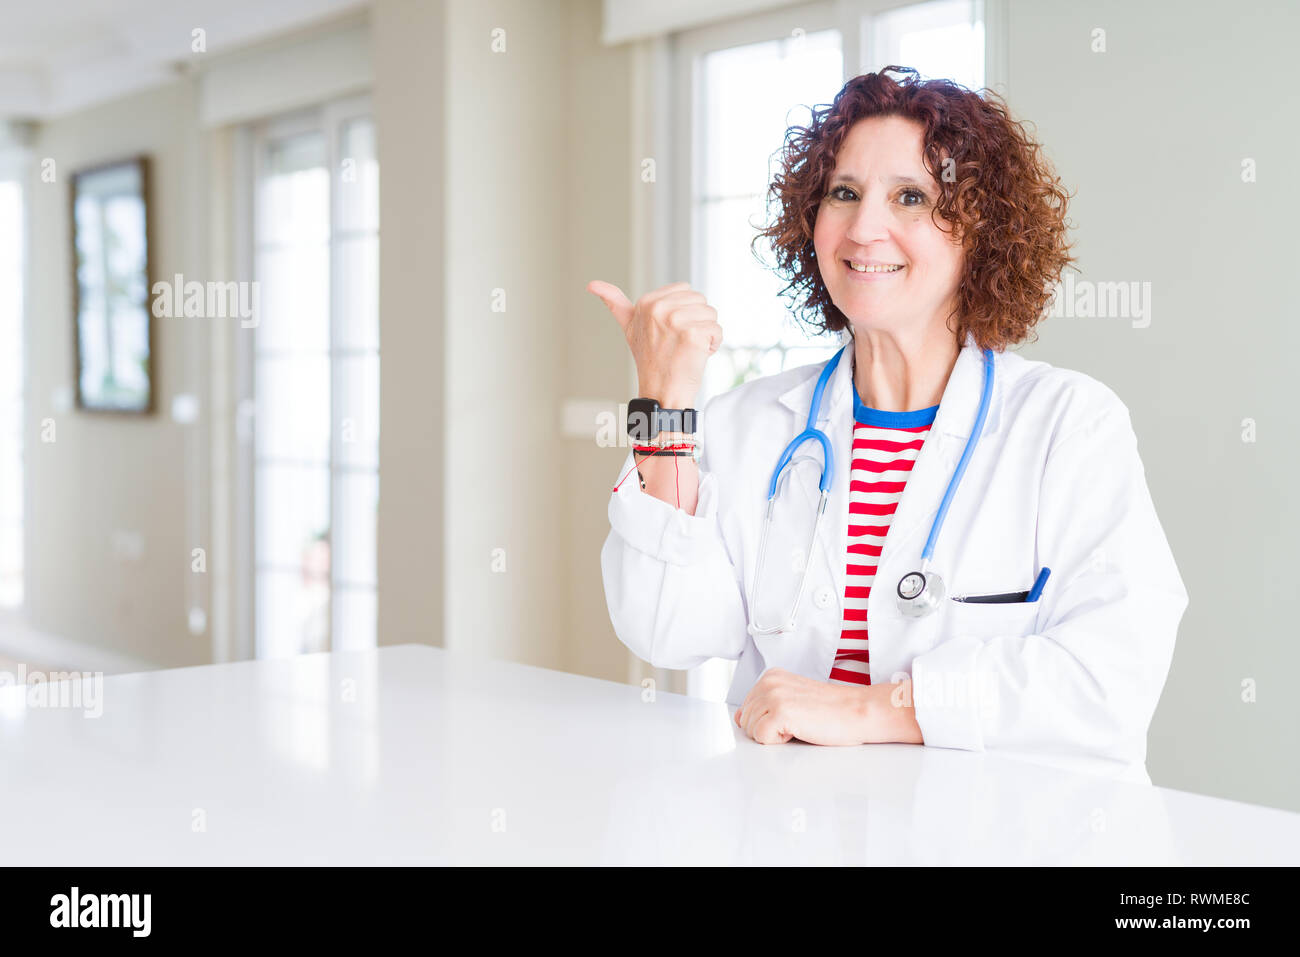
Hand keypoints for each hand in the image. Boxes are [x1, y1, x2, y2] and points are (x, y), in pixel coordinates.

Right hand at [587, 279, 722, 408]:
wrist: (661, 392)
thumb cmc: (650, 361)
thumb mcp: (629, 327)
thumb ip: (615, 303)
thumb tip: (592, 284)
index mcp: (647, 302)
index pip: (686, 290)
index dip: (685, 312)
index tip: (671, 332)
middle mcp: (659, 308)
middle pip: (701, 300)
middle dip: (697, 322)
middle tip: (680, 344)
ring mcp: (676, 321)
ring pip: (711, 314)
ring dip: (706, 334)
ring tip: (687, 350)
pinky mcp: (693, 334)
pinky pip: (717, 331)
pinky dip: (713, 346)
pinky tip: (697, 356)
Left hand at [733, 668, 871, 745]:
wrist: (858, 711)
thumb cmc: (831, 710)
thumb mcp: (791, 699)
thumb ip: (764, 705)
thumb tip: (740, 719)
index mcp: (771, 677)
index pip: (744, 710)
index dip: (766, 722)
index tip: (792, 717)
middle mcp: (769, 682)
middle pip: (745, 721)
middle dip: (768, 729)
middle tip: (797, 722)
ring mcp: (773, 695)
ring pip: (751, 731)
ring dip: (775, 735)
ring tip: (800, 724)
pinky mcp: (780, 712)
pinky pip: (762, 738)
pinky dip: (780, 741)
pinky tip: (800, 729)